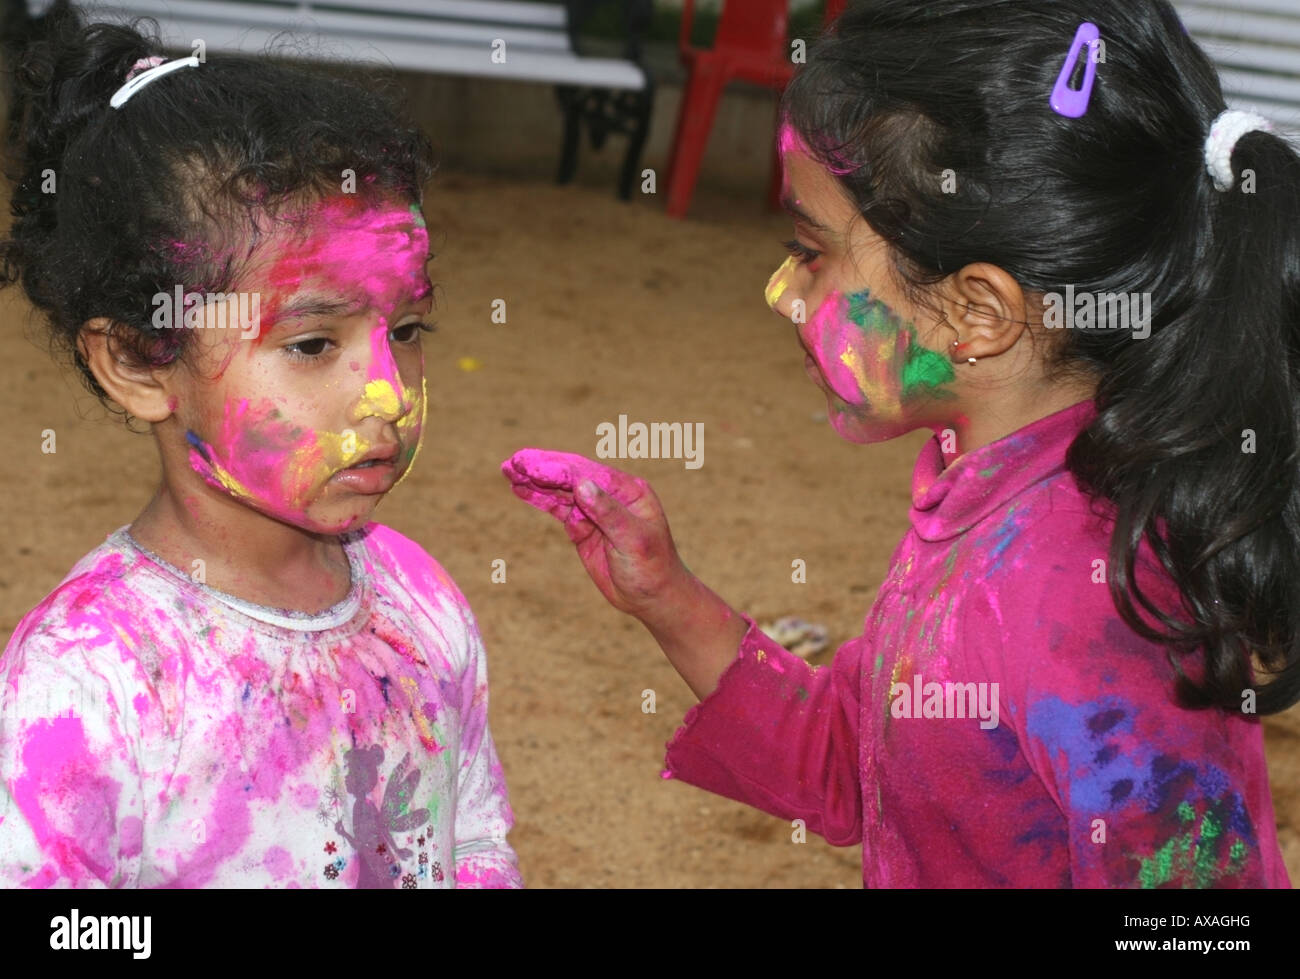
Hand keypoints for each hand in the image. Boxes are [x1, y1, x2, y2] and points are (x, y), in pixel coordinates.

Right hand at [501, 449, 690, 622]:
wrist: (654, 597)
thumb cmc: (652, 567)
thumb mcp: (633, 539)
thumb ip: (608, 512)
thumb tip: (581, 485)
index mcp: (628, 491)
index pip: (586, 473)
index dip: (557, 469)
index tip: (531, 466)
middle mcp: (610, 495)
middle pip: (570, 475)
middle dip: (540, 468)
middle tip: (513, 461)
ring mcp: (594, 511)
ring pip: (560, 491)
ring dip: (534, 481)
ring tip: (508, 470)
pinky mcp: (583, 528)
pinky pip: (558, 509)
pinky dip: (539, 499)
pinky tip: (521, 490)